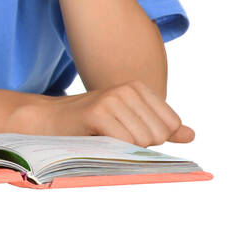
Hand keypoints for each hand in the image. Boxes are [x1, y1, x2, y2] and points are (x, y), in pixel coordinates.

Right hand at [22, 81, 193, 146]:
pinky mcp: (98, 112)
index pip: (171, 125)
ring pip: (142, 140)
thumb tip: (191, 135)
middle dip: (139, 144)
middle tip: (112, 135)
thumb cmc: (88, 124)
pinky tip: (95, 138)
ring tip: (102, 136)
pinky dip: (112, 149)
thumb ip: (160, 127)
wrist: (45, 120)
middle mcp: (128, 89)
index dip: (152, 137)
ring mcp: (112, 98)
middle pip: (159, 134)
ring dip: (123, 148)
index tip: (126, 131)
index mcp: (138, 88)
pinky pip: (124, 142)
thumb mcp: (128, 121)